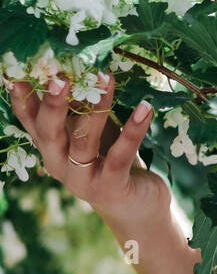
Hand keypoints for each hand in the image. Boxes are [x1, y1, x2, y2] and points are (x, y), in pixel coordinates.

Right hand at [3, 70, 169, 227]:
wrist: (136, 206)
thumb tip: (79, 67)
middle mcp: (58, 164)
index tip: (14, 73)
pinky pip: (120, 156)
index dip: (22, 98)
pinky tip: (144, 108)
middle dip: (52, 103)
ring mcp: (83, 179)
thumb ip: (80, 108)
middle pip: (48, 131)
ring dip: (96, 108)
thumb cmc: (110, 159)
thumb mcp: (90, 131)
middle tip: (58, 77)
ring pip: (84, 142)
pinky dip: (133, 130)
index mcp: (50, 147)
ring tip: (106, 77)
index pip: (30, 120)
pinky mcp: (111, 187)